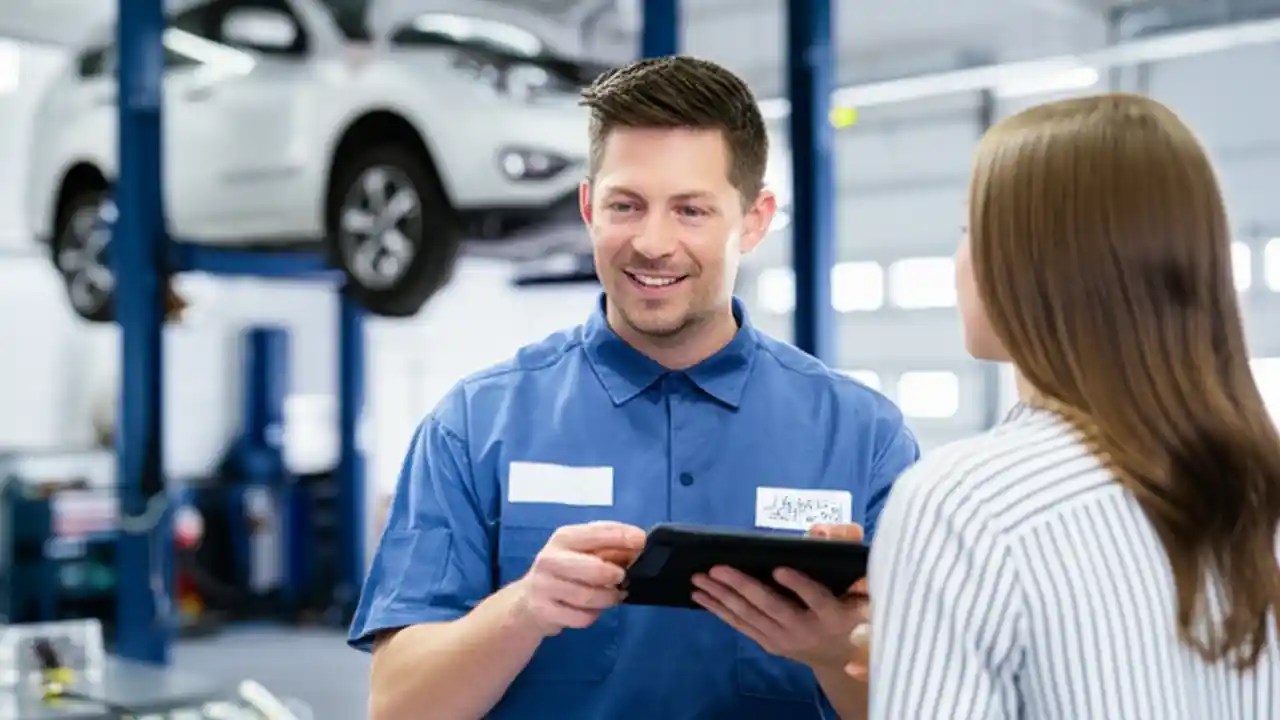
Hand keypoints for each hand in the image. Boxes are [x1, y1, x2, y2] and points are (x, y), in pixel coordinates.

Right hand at [513, 521, 645, 638]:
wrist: (528, 600)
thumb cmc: (565, 571)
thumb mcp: (583, 552)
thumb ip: (610, 547)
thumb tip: (638, 545)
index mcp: (564, 537)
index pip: (596, 532)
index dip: (622, 536)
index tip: (641, 541)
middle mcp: (550, 559)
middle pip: (594, 569)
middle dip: (614, 575)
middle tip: (621, 578)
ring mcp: (544, 587)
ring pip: (589, 597)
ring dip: (608, 598)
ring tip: (613, 596)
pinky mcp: (544, 611)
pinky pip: (581, 617)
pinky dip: (593, 615)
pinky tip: (592, 609)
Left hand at [691, 523, 869, 670]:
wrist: (843, 656)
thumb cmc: (852, 609)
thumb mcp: (862, 584)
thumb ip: (846, 550)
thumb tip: (820, 530)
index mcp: (834, 615)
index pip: (817, 598)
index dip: (799, 585)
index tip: (779, 568)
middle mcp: (806, 630)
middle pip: (772, 606)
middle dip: (742, 586)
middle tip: (716, 569)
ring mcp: (785, 640)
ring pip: (749, 616)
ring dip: (722, 597)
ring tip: (699, 580)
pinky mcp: (769, 644)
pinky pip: (741, 625)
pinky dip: (720, 610)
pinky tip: (701, 597)